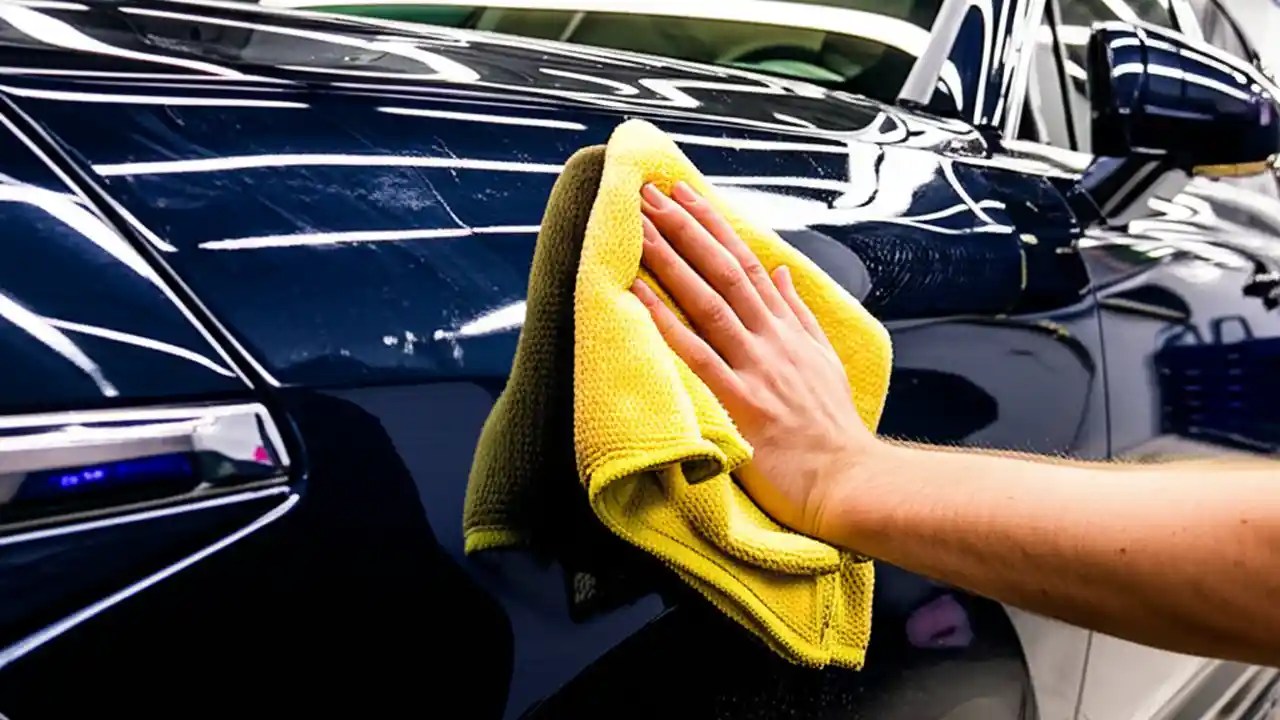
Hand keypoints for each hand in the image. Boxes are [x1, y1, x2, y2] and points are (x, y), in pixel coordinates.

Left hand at [632, 181, 878, 540]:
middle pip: (725, 271)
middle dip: (686, 228)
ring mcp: (757, 368)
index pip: (749, 264)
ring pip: (709, 301)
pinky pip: (696, 353)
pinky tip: (639, 292)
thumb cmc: (831, 430)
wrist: (848, 480)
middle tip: (650, 194)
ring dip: (672, 260)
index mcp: (790, 330)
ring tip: (639, 227)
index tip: (686, 195)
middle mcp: (772, 340)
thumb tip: (783, 273)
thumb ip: (800, 315)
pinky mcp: (741, 402)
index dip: (715, 226)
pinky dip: (666, 320)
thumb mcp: (824, 361)